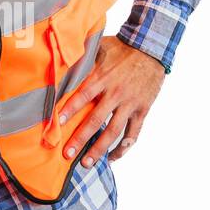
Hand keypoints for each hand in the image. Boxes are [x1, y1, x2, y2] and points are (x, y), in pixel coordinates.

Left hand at [57, 37, 165, 165]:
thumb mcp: (100, 46)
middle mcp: (116, 93)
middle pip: (96, 120)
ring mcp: (130, 104)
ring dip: (99, 149)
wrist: (151, 48)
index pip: (83, 96)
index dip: (70, 110)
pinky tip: (113, 158)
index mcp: (103, 78)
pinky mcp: (142, 110)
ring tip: (86, 163)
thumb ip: (82, 55)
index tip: (57, 124)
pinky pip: (133, 134)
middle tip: (67, 154)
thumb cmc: (122, 47)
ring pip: (114, 132)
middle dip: (80, 139)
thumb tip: (60, 55)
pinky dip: (124, 148)